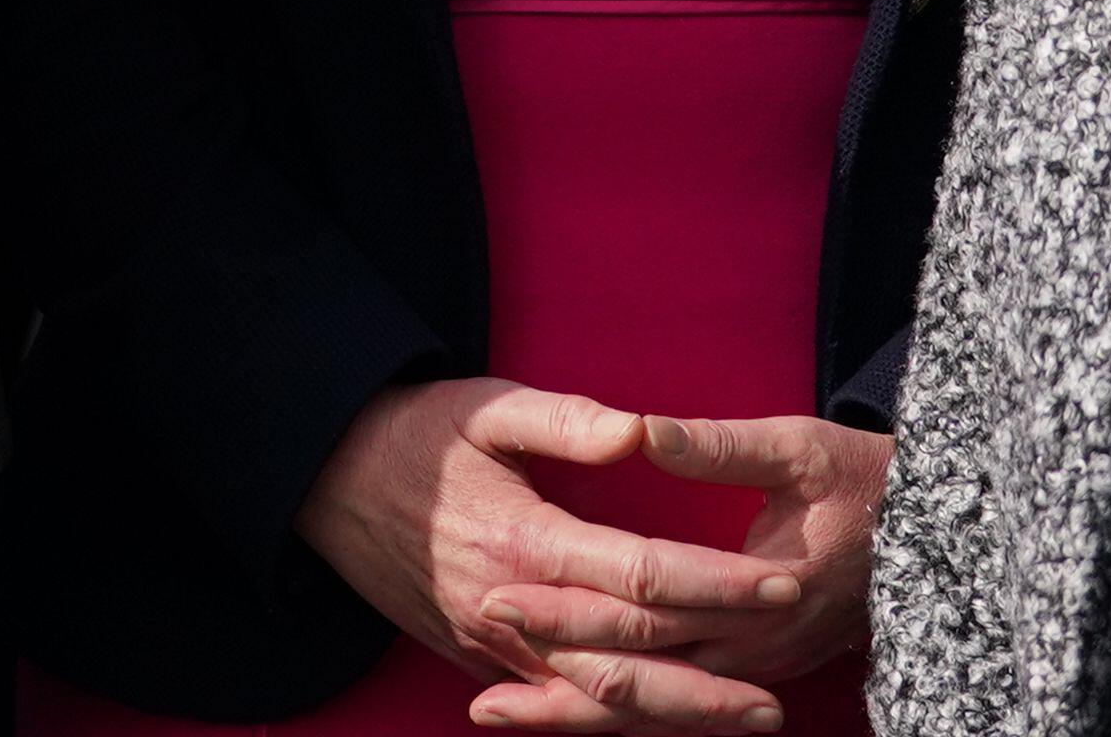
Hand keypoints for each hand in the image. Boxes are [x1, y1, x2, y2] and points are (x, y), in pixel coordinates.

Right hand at [298, 380, 848, 731]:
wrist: (326, 481)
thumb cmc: (415, 433)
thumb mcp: (487, 405)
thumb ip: (568, 420)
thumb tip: (643, 432)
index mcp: (525, 536)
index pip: (641, 574)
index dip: (715, 583)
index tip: (779, 583)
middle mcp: (512, 605)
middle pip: (630, 659)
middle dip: (713, 679)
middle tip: (784, 693)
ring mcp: (493, 645)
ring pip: (598, 699)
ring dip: (677, 715)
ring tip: (751, 717)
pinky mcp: (480, 661)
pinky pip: (558, 703)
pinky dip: (616, 721)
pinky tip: (670, 725)